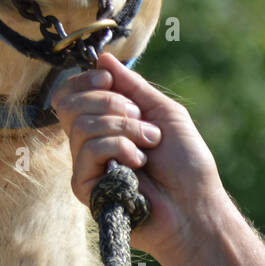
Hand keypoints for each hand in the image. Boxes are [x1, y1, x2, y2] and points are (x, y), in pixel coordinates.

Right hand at [51, 52, 227, 265]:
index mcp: (105, 123)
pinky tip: (138, 165)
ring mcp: (85, 165)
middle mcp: (90, 142)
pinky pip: (89, 150)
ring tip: (149, 145)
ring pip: (81, 125)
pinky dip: (119, 148)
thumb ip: (132, 87)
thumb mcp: (163, 113)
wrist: (195, 206)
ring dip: (124, 128)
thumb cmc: (186, 164)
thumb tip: (103, 59)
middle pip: (69, 104)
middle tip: (140, 119)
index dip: (84, 81)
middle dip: (110, 103)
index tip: (108, 80)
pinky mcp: (85, 187)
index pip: (70, 94)